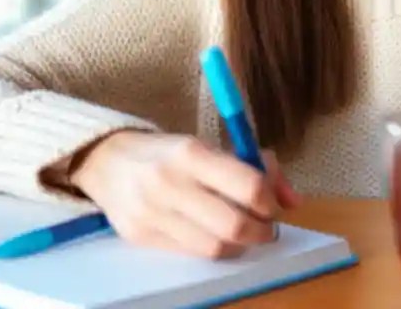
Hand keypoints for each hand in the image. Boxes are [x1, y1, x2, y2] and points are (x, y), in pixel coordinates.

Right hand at [69, 131, 301, 258]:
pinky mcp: (140, 237)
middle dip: (261, 231)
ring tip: (240, 232)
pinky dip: (211, 248)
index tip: (270, 203)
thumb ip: (256, 166)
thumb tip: (294, 201)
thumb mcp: (209, 146)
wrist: (106, 161)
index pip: (248, 186)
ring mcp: (153, 213)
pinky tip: (213, 236)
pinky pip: (191, 254)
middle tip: (264, 226)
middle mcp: (170, 183)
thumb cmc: (168, 153)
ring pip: (215, 248)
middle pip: (234, 225)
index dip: (269, 201)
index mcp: (191, 152)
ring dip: (238, 244)